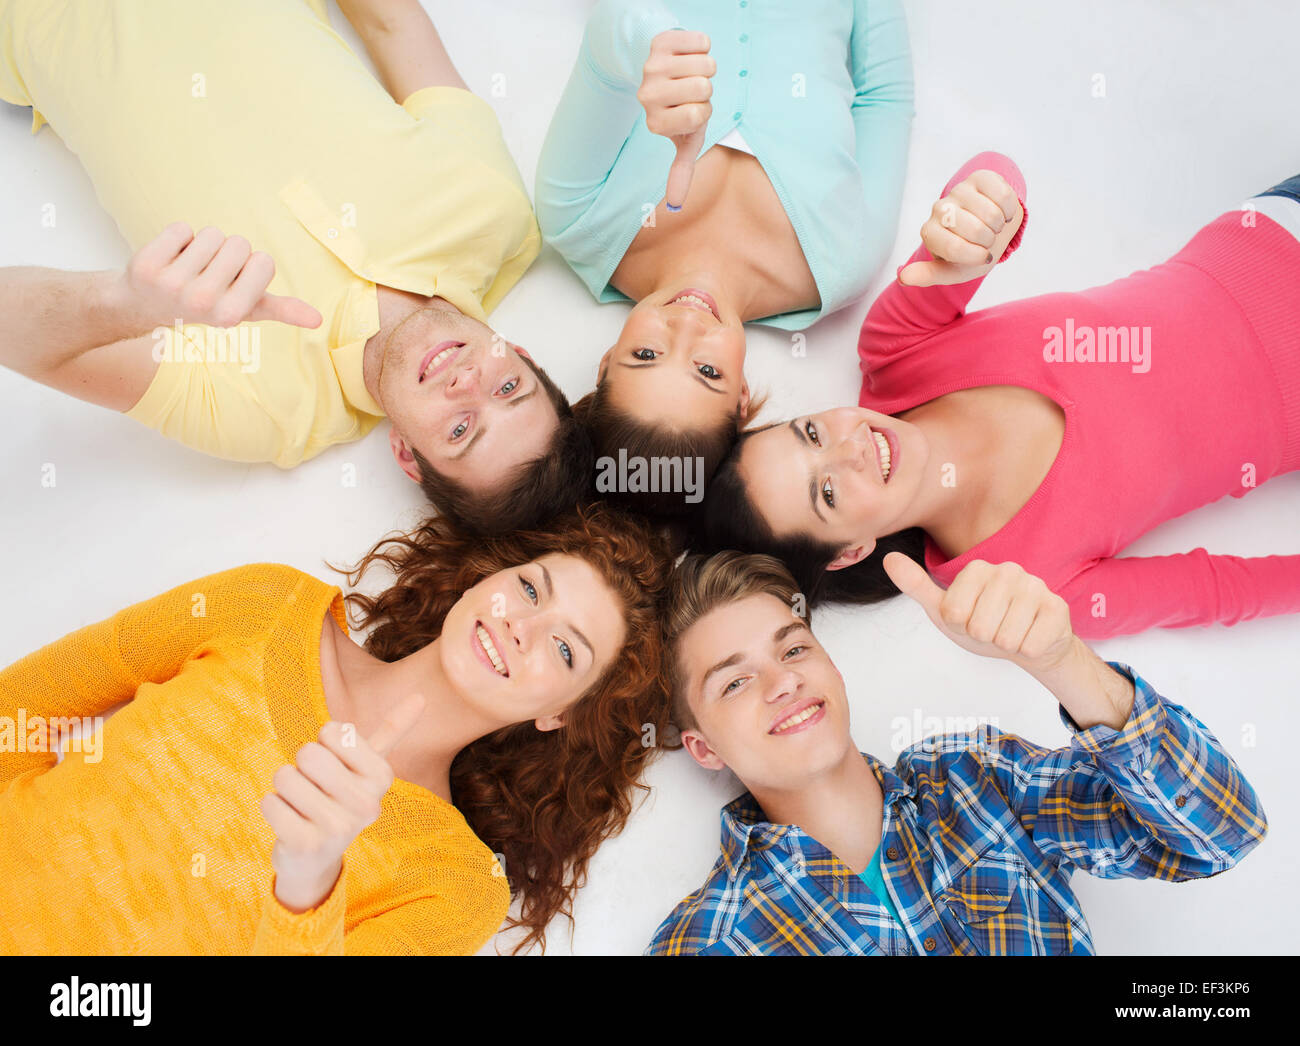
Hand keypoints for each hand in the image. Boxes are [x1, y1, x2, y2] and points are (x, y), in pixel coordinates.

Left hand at [117, 222, 321, 329]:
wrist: (145, 306)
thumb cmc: (206, 304)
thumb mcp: (245, 310)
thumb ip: (281, 310)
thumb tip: (318, 319)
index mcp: (231, 314)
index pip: (264, 261)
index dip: (252, 266)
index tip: (235, 283)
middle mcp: (202, 301)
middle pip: (238, 243)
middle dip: (228, 252)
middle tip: (210, 273)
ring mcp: (172, 284)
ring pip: (210, 233)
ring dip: (203, 244)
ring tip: (190, 266)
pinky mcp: (147, 265)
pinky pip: (180, 228)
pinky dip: (177, 237)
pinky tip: (170, 258)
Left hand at [260, 693, 424, 912]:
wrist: (316, 858)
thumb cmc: (339, 798)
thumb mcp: (367, 767)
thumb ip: (392, 732)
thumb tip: (421, 696)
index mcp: (383, 777)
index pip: (332, 730)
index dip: (324, 743)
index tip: (335, 766)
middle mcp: (367, 804)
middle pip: (308, 752)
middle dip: (301, 766)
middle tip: (315, 788)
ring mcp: (338, 828)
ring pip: (285, 776)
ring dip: (285, 788)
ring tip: (301, 806)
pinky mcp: (306, 845)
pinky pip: (269, 802)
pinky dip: (273, 808)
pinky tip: (290, 823)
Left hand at [638, 29, 714, 210]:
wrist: (657, 66)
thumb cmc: (679, 106)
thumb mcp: (683, 139)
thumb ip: (681, 171)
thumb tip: (676, 207)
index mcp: (655, 122)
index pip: (698, 116)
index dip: (704, 112)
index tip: (690, 112)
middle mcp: (647, 95)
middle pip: (704, 89)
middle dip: (706, 89)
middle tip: (689, 90)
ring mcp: (651, 66)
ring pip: (706, 65)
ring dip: (705, 68)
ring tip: (688, 72)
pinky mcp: (661, 40)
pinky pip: (701, 42)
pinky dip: (701, 47)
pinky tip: (685, 53)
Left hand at [883, 554, 1075, 675]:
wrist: (1027, 643)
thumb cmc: (983, 624)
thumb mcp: (945, 609)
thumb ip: (916, 585)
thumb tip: (888, 559)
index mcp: (977, 568)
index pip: (954, 612)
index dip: (960, 625)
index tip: (970, 619)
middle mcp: (1008, 570)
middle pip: (980, 626)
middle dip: (984, 637)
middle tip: (993, 628)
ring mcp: (1036, 587)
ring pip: (1006, 637)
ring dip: (1006, 643)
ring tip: (1011, 631)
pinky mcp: (1057, 608)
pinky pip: (1031, 645)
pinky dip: (1027, 650)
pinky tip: (1031, 636)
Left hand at [898, 170, 1021, 287]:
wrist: (990, 230)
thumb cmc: (970, 253)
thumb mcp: (952, 271)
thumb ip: (928, 275)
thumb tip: (903, 277)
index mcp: (930, 233)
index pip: (955, 248)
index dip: (976, 256)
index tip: (981, 257)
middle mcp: (940, 209)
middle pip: (976, 230)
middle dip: (989, 240)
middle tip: (986, 240)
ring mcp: (959, 191)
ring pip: (991, 213)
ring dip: (1000, 226)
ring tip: (993, 227)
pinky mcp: (980, 177)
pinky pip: (1003, 195)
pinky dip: (1009, 210)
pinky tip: (1001, 212)